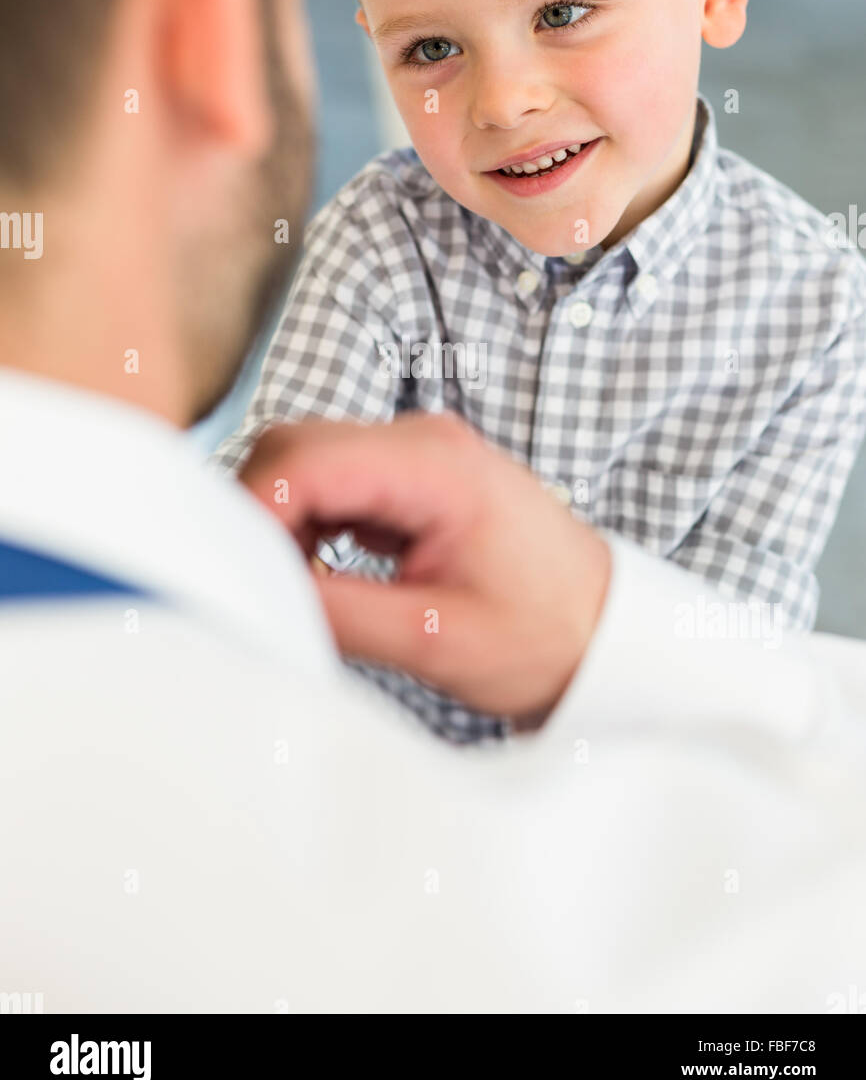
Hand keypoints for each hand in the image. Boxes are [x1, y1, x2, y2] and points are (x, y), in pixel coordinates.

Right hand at [239, 413, 610, 720]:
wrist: (606, 630)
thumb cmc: (545, 633)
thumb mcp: (436, 638)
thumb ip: (339, 612)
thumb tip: (259, 595)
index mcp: (435, 466)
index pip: (306, 460)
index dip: (253, 509)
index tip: (233, 569)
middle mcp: (422, 441)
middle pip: (295, 448)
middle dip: (257, 512)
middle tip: (255, 584)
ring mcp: (417, 455)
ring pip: (306, 462)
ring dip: (281, 518)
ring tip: (289, 586)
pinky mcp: (412, 479)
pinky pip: (334, 482)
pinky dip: (307, 522)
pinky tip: (316, 572)